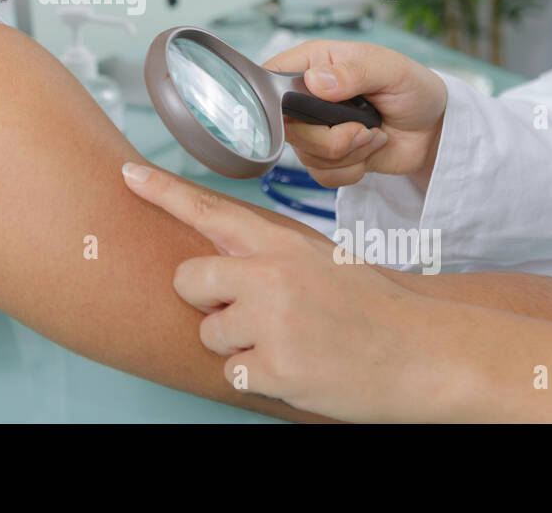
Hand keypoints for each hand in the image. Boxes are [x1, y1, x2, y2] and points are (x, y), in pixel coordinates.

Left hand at [121, 162, 436, 421]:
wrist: (424, 352)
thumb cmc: (369, 306)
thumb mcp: (318, 259)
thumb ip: (264, 254)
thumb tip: (211, 261)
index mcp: (282, 243)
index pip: (209, 210)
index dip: (162, 191)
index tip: (127, 175)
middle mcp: (272, 275)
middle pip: (189, 281)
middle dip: (211, 303)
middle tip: (257, 314)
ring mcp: (273, 322)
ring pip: (210, 334)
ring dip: (240, 345)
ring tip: (291, 341)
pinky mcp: (278, 368)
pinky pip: (235, 372)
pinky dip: (261, 376)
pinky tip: (299, 367)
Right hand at [261, 40, 446, 191]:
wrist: (433, 129)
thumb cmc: (414, 87)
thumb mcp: (392, 70)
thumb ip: (354, 72)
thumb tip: (315, 81)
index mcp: (314, 63)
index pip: (270, 76)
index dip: (273, 98)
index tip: (302, 113)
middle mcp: (307, 96)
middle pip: (285, 127)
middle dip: (329, 138)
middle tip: (363, 129)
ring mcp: (315, 129)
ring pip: (306, 155)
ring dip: (348, 153)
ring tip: (374, 135)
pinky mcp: (327, 157)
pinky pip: (321, 175)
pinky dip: (351, 170)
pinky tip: (369, 150)